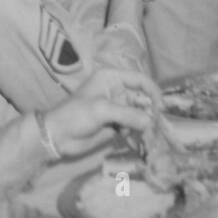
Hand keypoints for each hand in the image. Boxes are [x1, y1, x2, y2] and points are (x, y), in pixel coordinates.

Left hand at [41, 67, 160, 157]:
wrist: (57, 136)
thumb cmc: (76, 115)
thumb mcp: (102, 110)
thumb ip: (128, 114)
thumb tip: (150, 122)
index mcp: (112, 78)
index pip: (140, 80)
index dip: (153, 91)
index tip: (161, 108)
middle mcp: (117, 91)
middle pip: (142, 98)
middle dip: (149, 111)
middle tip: (155, 125)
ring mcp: (116, 108)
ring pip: (138, 113)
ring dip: (143, 123)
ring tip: (145, 135)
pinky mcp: (114, 124)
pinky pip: (132, 126)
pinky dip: (135, 132)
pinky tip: (132, 140)